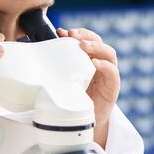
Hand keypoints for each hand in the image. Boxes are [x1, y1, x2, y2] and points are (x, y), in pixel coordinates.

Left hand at [59, 27, 118, 147]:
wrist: (85, 122)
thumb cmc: (74, 100)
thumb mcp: (64, 81)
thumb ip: (58, 68)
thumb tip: (41, 53)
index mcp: (89, 59)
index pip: (87, 39)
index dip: (77, 33)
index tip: (62, 32)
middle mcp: (101, 63)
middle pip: (99, 42)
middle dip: (86, 36)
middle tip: (73, 35)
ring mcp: (108, 74)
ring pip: (109, 53)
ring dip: (96, 47)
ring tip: (83, 46)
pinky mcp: (113, 87)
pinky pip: (112, 72)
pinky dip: (105, 65)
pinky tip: (95, 63)